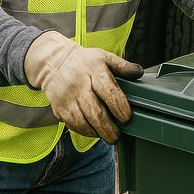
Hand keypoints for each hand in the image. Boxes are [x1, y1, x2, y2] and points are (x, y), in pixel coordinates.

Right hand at [24, 31, 143, 143]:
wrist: (54, 63)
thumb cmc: (84, 62)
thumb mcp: (104, 57)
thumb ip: (122, 66)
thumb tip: (139, 73)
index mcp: (94, 71)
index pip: (108, 92)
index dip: (119, 107)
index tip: (127, 118)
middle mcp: (79, 86)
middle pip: (94, 111)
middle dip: (108, 127)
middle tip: (117, 135)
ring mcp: (67, 99)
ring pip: (82, 122)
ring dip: (96, 132)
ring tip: (107, 136)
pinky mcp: (59, 109)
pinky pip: (72, 125)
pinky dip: (84, 131)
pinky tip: (94, 131)